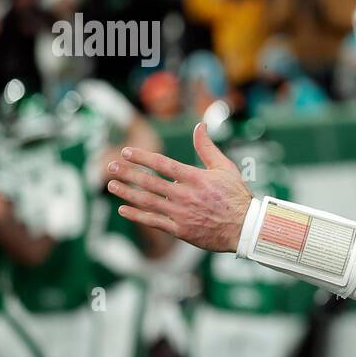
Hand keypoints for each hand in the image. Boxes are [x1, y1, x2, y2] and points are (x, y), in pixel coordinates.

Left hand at [107, 123, 252, 252]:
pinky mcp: (181, 230)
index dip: (142, 157)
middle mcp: (185, 195)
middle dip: (128, 173)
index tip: (126, 151)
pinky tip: (123, 209)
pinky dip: (137, 215)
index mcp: (196, 178)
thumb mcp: (225, 168)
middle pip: (150, 182)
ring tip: (111, 184)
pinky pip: (154, 222)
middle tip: (110, 166)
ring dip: (127, 193)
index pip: (163, 164)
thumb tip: (199, 126)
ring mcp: (181, 214)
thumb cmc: (237, 197)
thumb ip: (207, 147)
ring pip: (148, 202)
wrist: (245, 228)